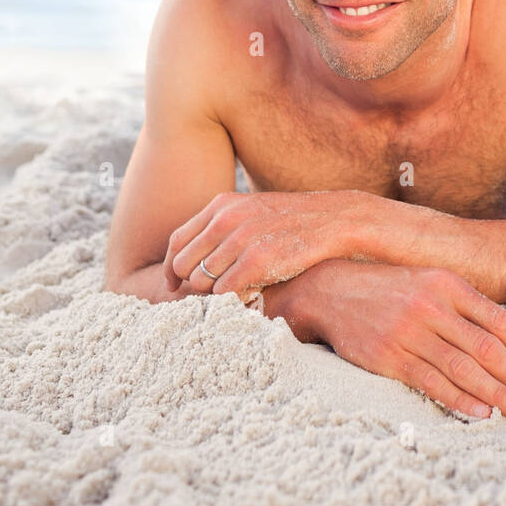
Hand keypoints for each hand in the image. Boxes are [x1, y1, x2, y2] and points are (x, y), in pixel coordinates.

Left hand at [163, 189, 370, 297]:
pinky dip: (231, 300)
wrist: (333, 220)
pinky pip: (224, 292)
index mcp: (221, 205)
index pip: (177, 241)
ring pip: (201, 282)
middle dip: (192, 283)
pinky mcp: (257, 261)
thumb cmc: (291, 222)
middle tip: (211, 293)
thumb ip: (222, 228)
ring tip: (236, 292)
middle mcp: (226, 219)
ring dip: (214, 293)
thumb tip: (193, 259)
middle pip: (185, 264)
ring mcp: (240, 240)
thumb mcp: (251, 212)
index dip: (172, 267)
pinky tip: (249, 295)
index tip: (174, 284)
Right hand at [292, 259, 505, 422]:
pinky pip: (431, 381)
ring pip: (463, 369)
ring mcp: (409, 331)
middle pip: (486, 348)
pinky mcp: (389, 356)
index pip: (498, 320)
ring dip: (497, 394)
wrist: (331, 289)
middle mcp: (432, 306)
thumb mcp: (428, 281)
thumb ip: (463, 304)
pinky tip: (480, 412)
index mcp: (447, 284)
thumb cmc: (389, 288)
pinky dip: (459, 399)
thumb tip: (505, 336)